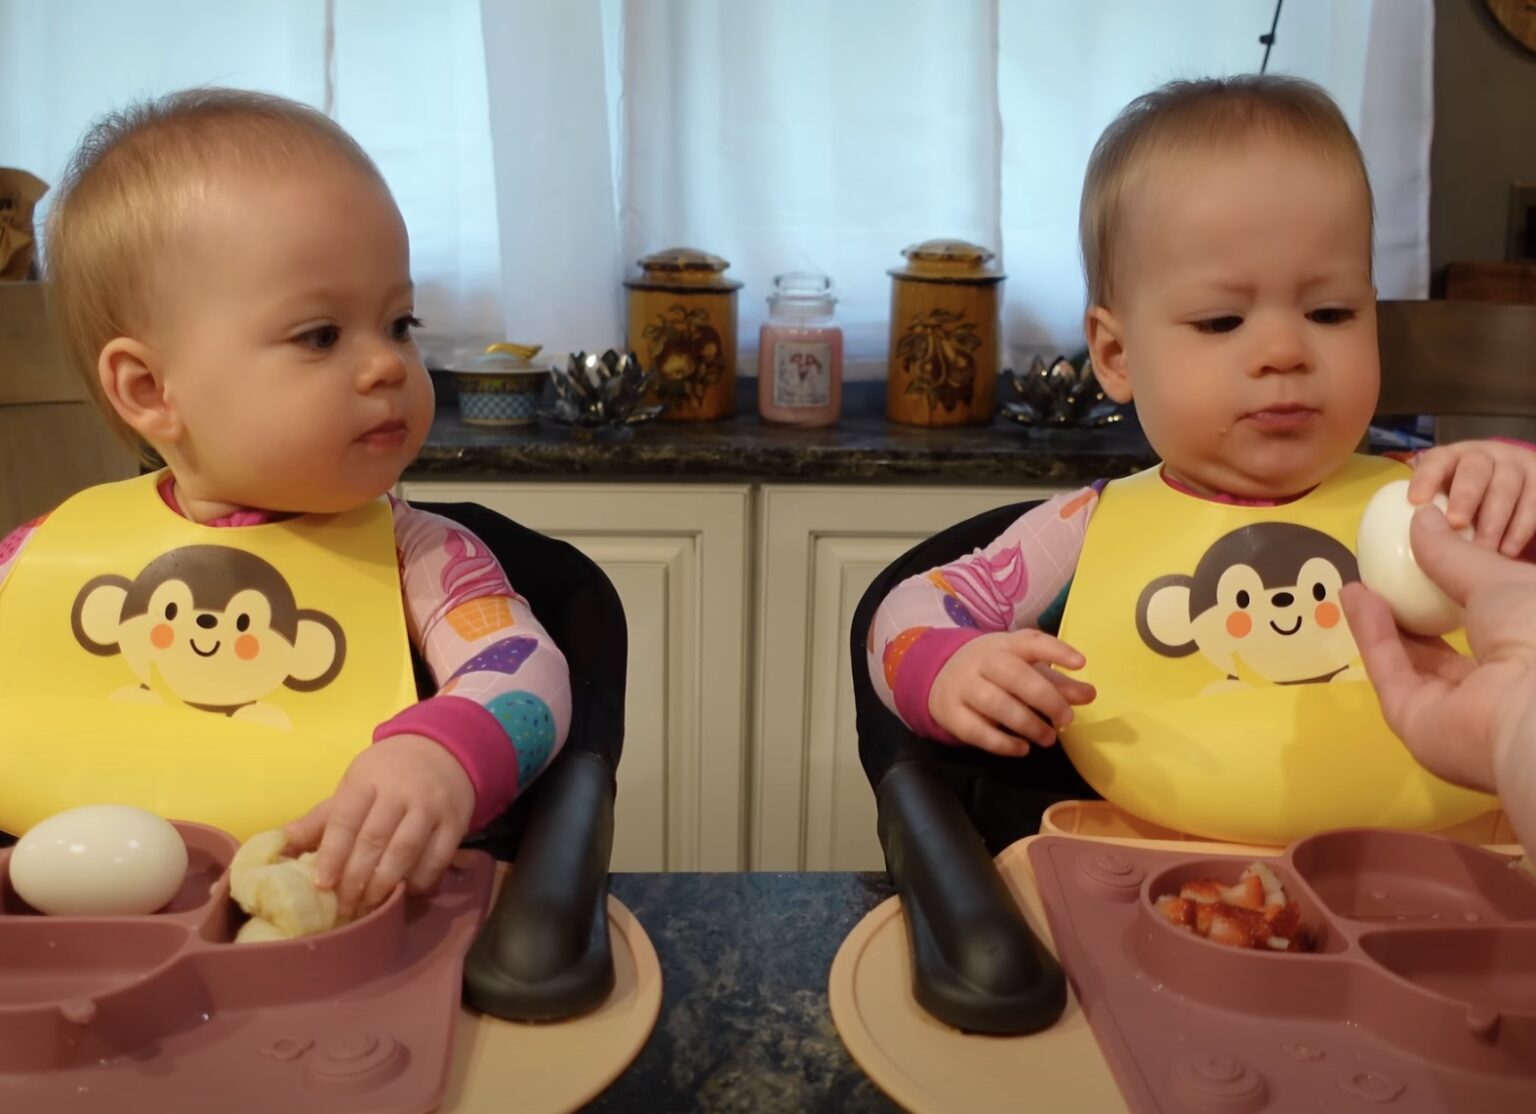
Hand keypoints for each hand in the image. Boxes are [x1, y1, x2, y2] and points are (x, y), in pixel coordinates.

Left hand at [285, 734, 474, 918]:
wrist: (442, 749)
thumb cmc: (387, 773)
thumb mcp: (354, 785)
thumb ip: (321, 818)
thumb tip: (277, 845)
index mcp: (368, 781)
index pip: (346, 819)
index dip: (333, 853)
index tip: (322, 884)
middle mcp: (400, 793)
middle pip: (375, 839)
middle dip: (356, 877)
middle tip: (344, 906)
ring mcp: (431, 808)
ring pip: (406, 851)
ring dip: (384, 884)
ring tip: (370, 906)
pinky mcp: (455, 823)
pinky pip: (437, 858)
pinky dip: (420, 880)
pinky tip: (405, 893)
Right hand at [929, 629, 1096, 756]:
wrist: (940, 677)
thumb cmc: (994, 672)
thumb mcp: (1024, 669)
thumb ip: (1057, 682)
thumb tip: (1089, 694)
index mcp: (1005, 645)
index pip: (1031, 642)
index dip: (1056, 651)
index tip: (1081, 664)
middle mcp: (982, 661)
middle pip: (1014, 676)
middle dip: (1046, 698)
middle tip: (1066, 719)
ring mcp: (963, 686)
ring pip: (996, 704)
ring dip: (1027, 724)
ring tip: (1048, 739)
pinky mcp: (951, 713)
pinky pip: (977, 731)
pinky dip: (1002, 743)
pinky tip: (1022, 748)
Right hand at [1341, 504, 1535, 795]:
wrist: (1532, 704)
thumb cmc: (1535, 631)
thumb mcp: (1501, 577)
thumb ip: (1455, 552)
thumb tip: (1422, 518)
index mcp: (1527, 654)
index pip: (1495, 623)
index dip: (1462, 591)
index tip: (1432, 558)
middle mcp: (1500, 688)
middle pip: (1450, 649)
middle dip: (1418, 612)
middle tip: (1390, 575)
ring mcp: (1457, 711)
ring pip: (1416, 662)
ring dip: (1387, 621)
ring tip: (1362, 581)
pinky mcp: (1417, 723)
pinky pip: (1392, 672)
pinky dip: (1372, 635)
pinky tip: (1356, 597)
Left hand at [1408, 440, 1535, 555]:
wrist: (1516, 496)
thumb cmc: (1467, 504)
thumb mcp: (1447, 500)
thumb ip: (1430, 511)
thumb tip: (1413, 534)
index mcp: (1453, 458)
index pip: (1437, 460)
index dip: (1426, 478)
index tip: (1417, 501)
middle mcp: (1486, 456)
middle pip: (1475, 469)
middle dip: (1464, 496)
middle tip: (1455, 524)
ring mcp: (1517, 467)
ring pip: (1506, 486)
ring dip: (1493, 520)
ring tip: (1483, 550)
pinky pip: (1533, 502)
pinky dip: (1520, 528)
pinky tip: (1507, 551)